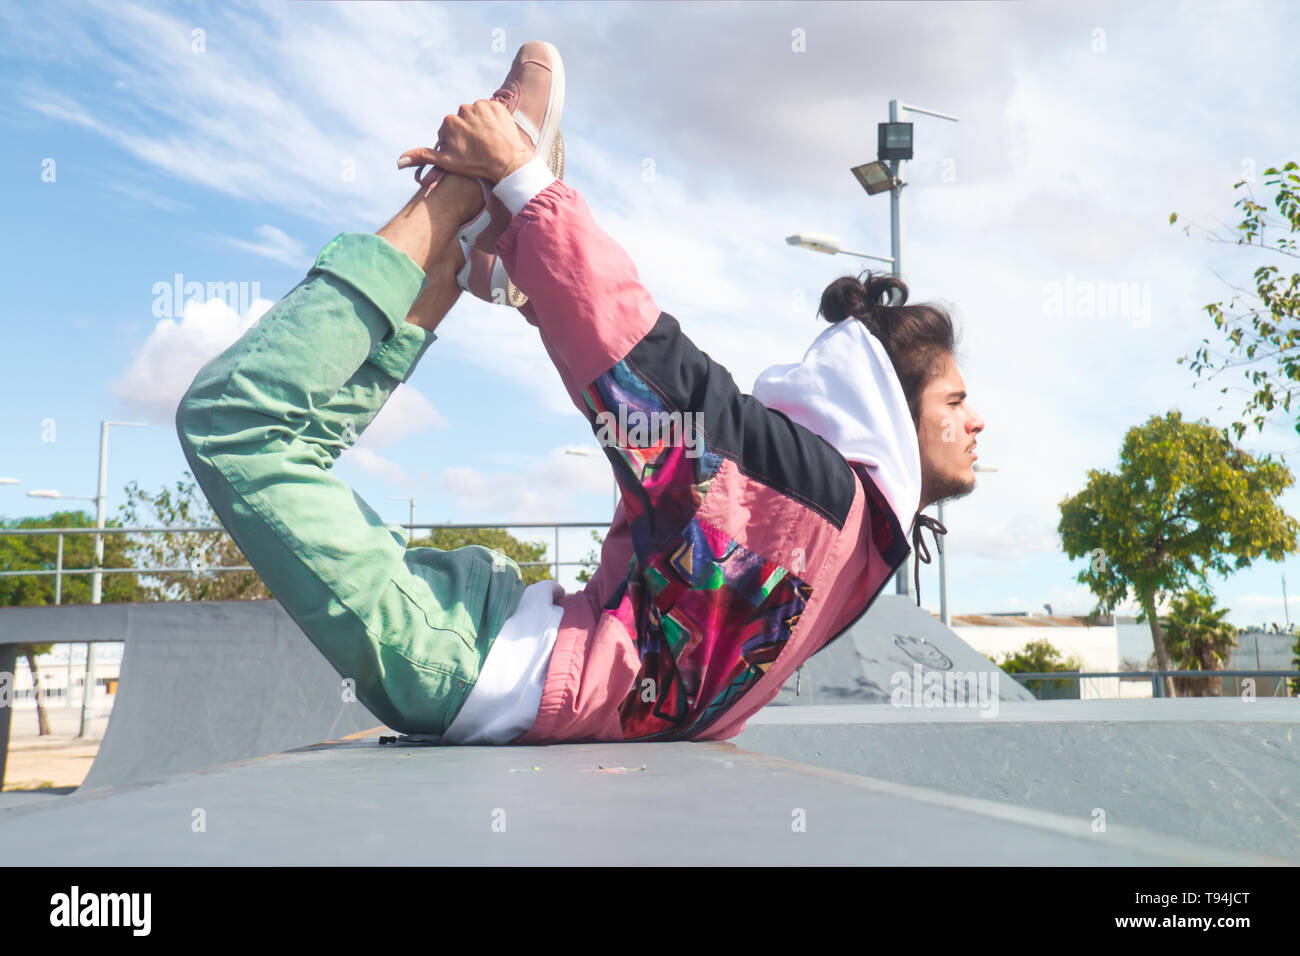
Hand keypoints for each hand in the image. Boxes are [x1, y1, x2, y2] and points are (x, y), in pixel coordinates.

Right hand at [397, 99, 533, 183]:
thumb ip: (423, 157)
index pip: (450, 130)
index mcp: (449, 121)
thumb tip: (398, 161)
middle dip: (468, 133)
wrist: (508, 162)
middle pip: (463, 121)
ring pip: (476, 116)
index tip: (466, 152)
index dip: (457, 142)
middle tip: (478, 148)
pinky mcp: (496, 106)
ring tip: (487, 141)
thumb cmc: (476, 165)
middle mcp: (463, 109)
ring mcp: (481, 106)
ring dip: (480, 126)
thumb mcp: (447, 162)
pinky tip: (495, 133)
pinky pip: (490, 111)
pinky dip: (492, 121)